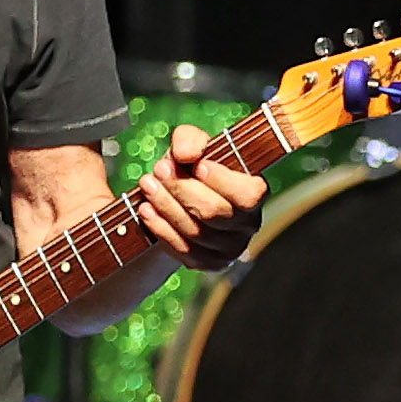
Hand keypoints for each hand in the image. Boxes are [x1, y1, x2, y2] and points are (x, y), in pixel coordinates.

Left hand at [131, 126, 266, 270]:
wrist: (183, 198)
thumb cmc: (194, 168)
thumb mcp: (194, 145)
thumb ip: (191, 139)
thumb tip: (185, 154)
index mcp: (254, 194)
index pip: (247, 195)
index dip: (222, 181)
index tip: (197, 165)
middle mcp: (247, 225)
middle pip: (214, 212)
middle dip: (182, 189)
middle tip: (159, 170)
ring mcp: (229, 248)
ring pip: (195, 232)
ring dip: (166, 206)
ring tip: (147, 185)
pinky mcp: (207, 262)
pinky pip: (183, 249)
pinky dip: (161, 229)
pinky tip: (146, 210)